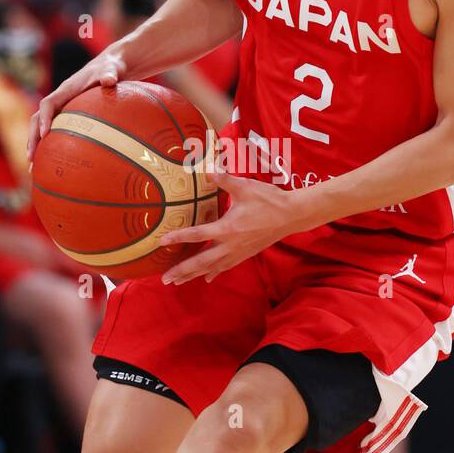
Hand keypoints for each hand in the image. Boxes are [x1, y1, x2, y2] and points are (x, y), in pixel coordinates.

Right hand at [28, 48, 126, 157]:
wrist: (110, 67)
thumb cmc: (110, 68)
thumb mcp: (111, 69)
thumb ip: (109, 74)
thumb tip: (109, 80)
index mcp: (66, 89)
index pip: (48, 104)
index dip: (44, 118)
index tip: (44, 134)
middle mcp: (59, 99)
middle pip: (37, 119)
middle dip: (32, 138)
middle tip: (31, 158)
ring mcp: (62, 108)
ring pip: (41, 127)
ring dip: (35, 146)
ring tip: (33, 168)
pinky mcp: (67, 116)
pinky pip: (55, 132)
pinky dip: (49, 147)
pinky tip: (52, 165)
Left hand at [159, 171, 298, 284]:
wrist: (291, 215)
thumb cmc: (268, 200)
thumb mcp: (245, 186)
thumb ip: (224, 179)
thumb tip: (207, 170)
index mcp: (228, 228)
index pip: (198, 234)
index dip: (178, 237)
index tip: (162, 242)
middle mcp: (230, 245)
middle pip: (201, 261)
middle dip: (182, 270)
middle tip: (164, 279)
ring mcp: (238, 252)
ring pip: (211, 268)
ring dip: (193, 275)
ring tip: (177, 282)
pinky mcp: (245, 254)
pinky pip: (225, 267)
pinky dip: (213, 273)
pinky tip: (206, 278)